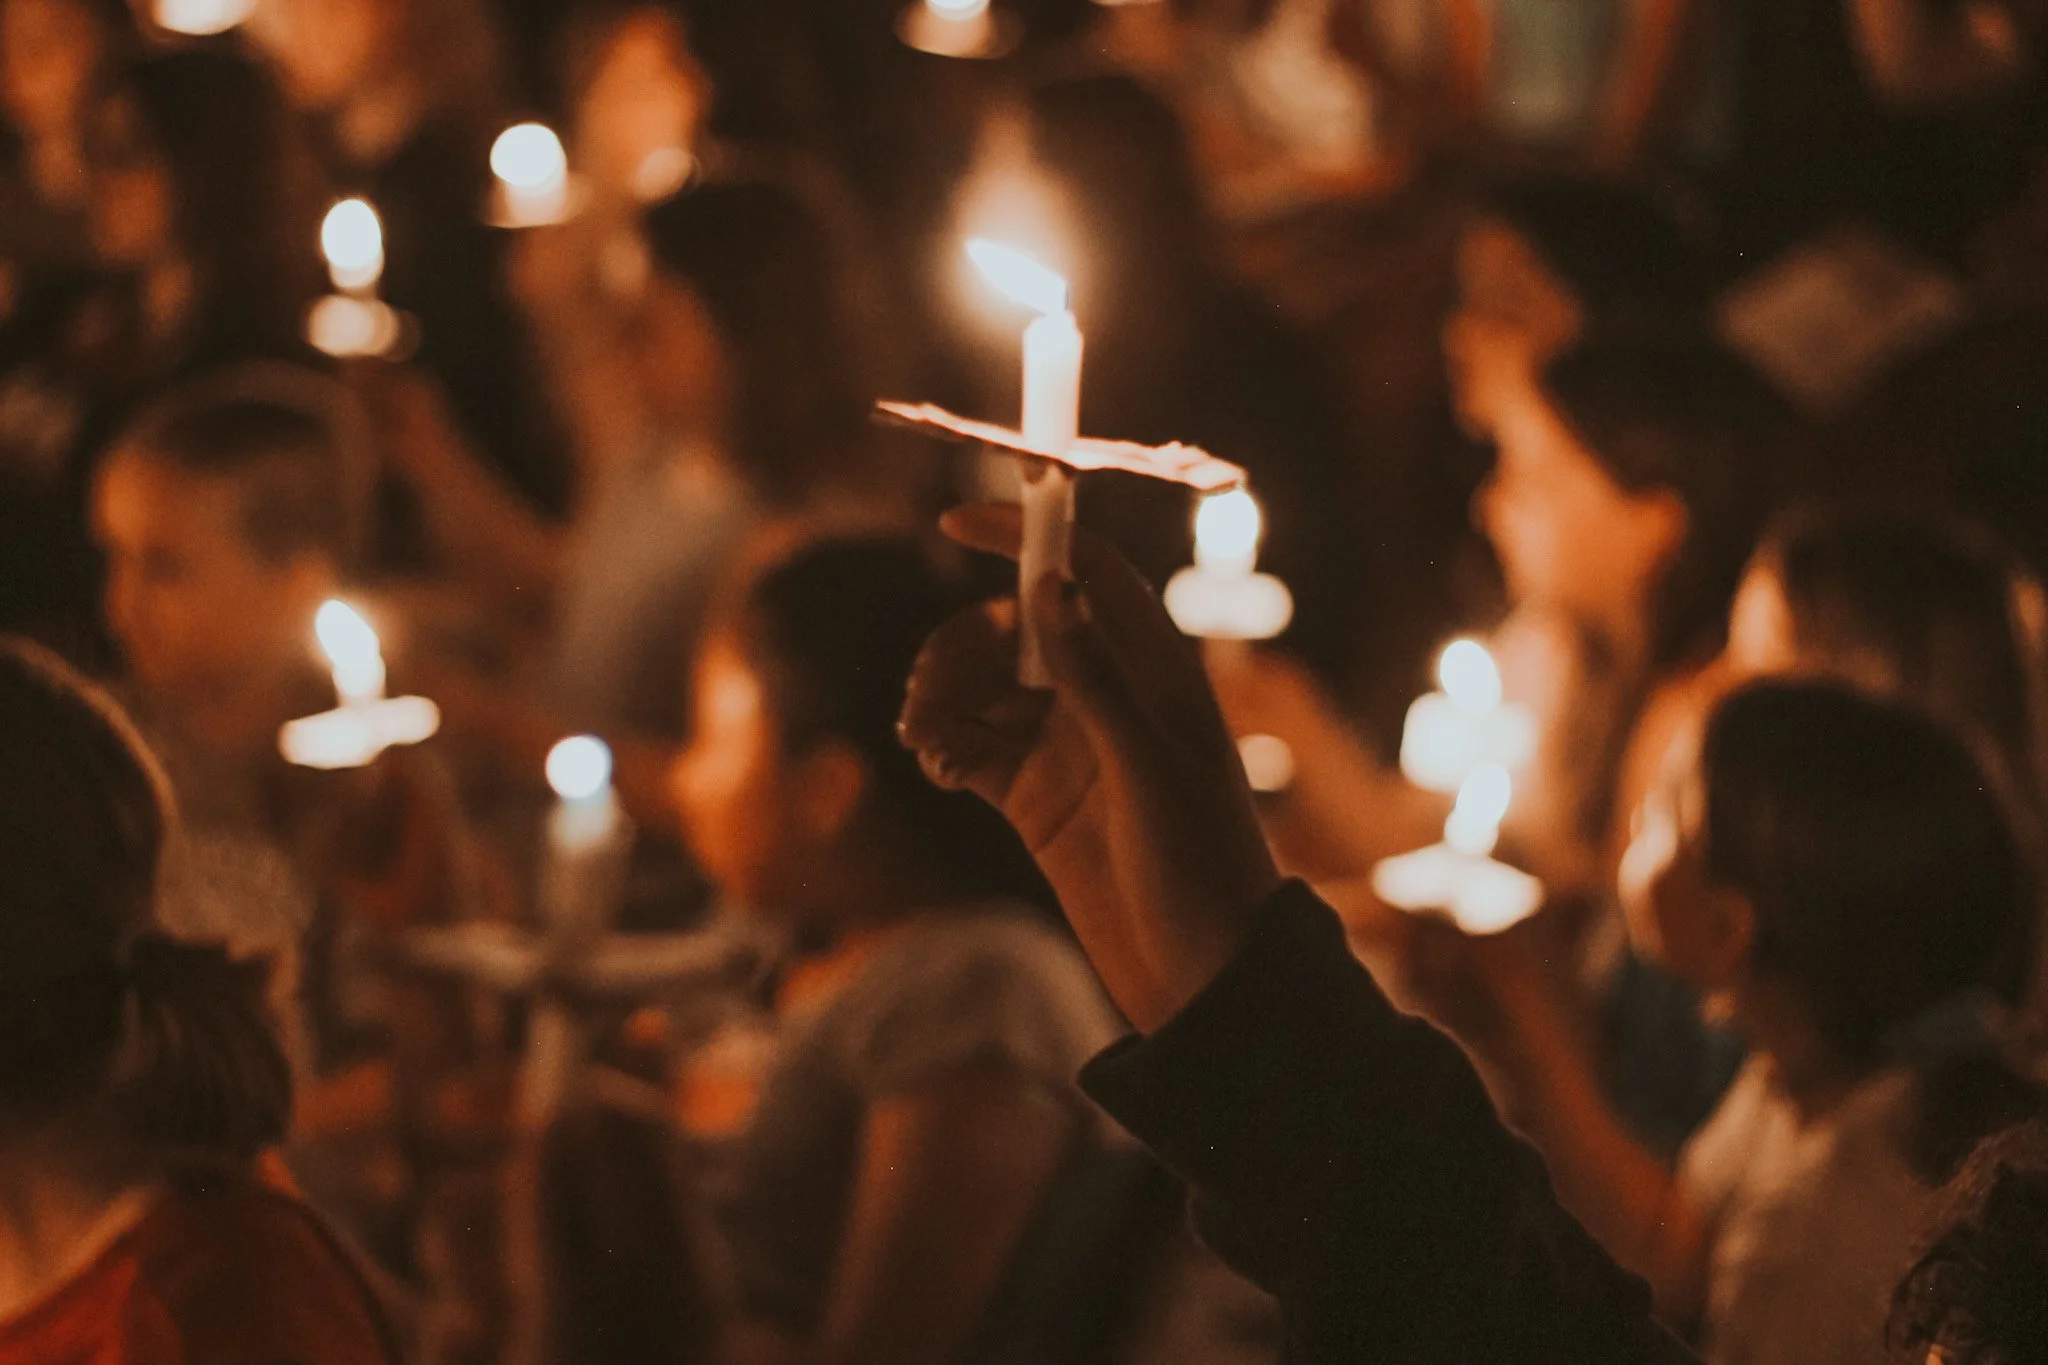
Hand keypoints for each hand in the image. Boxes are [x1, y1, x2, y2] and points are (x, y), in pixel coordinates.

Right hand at [899, 504, 1280, 1031]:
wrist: (1204, 975)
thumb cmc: (1203, 864)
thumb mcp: (1148, 766)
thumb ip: (1094, 677)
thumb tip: (1053, 583)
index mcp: (1151, 670)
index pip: (1086, 571)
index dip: (1026, 536)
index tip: (954, 521)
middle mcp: (1104, 698)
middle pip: (1012, 630)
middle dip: (961, 646)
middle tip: (928, 691)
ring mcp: (1065, 748)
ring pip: (981, 689)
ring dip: (940, 698)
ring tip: (923, 737)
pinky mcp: (1033, 800)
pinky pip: (971, 748)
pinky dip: (944, 747)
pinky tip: (936, 765)